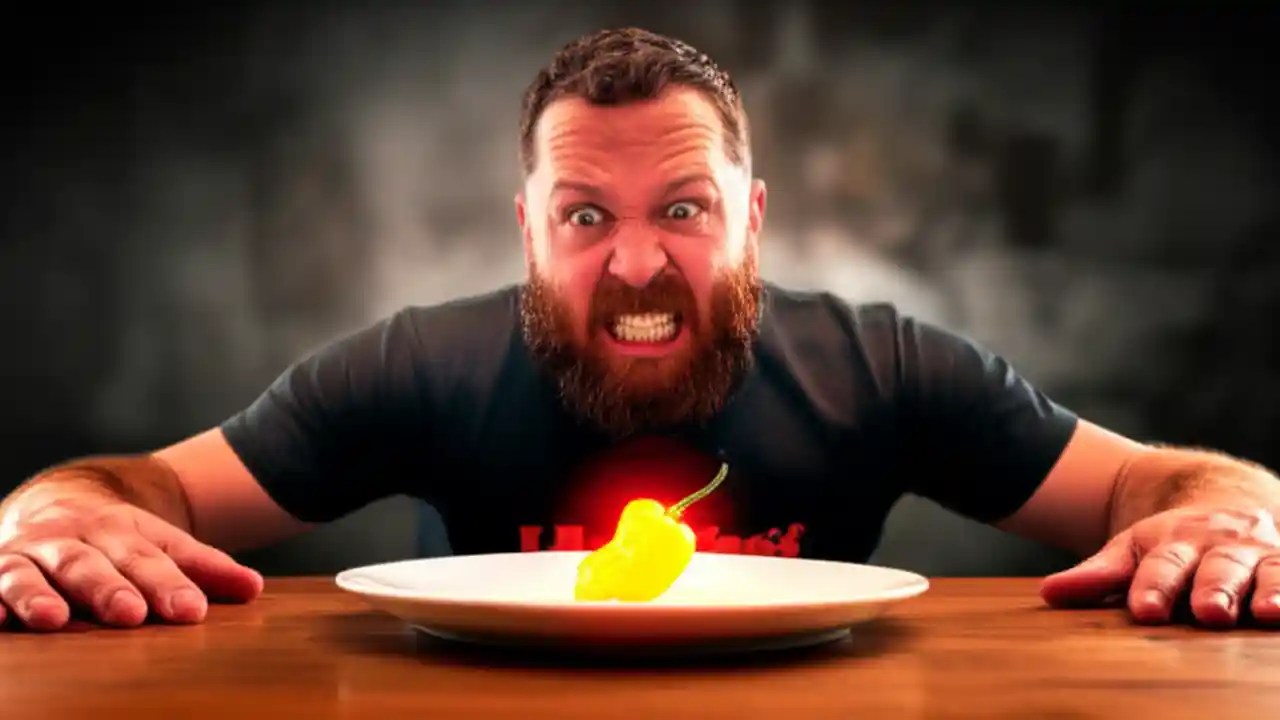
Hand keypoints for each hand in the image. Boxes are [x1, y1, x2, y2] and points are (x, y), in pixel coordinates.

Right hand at [0, 495, 262, 630]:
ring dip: (38, 595)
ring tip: (54, 618)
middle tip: (130, 614)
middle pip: (93, 564)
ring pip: (30, 573)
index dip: (170, 585)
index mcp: (120, 531)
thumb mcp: (160, 543)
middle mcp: (72, 539)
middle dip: (109, 588)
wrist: (53, 502)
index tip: (192, 612)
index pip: (149, 558)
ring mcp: (29, 555)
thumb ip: (204, 568)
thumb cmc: (116, 539)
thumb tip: (255, 588)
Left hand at [1041, 506, 1279, 626]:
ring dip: (1270, 591)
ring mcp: (1261, 555)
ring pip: (1269, 571)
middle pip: (1217, 568)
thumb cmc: (1171, 543)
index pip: (1162, 567)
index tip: (1147, 609)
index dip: (1154, 587)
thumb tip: (1048, 595)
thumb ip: (1095, 576)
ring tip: (1268, 611)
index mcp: (1174, 543)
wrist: (1226, 498)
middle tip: (1209, 611)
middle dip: (1213, 588)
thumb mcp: (1130, 551)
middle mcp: (1220, 547)